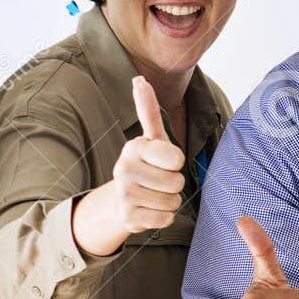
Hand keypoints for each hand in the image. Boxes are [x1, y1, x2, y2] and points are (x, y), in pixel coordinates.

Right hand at [71, 76, 186, 255]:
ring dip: (169, 201)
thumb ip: (148, 110)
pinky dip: (163, 217)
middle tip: (158, 181)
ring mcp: (124, 194)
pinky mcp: (128, 217)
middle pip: (177, 182)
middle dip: (174, 184)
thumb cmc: (146, 165)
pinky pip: (165, 219)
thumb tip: (139, 79)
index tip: (163, 161)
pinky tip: (149, 209)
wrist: (121, 200)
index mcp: (135, 147)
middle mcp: (125, 169)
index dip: (175, 163)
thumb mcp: (152, 139)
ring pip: (172, 202)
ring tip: (154, 194)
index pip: (176, 159)